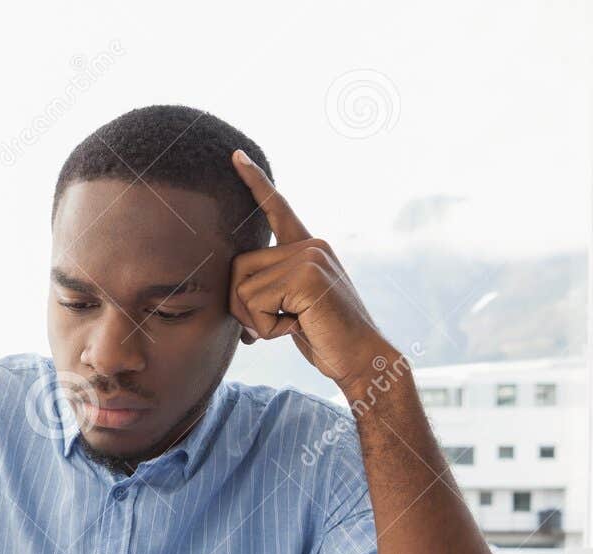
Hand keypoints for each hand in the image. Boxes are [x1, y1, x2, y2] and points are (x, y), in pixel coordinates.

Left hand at [229, 150, 398, 394]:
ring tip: (293, 325)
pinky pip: (255, 303)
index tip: (235, 156)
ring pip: (242, 289)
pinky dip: (267, 328)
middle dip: (244, 308)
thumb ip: (269, 290)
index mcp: (307, 247)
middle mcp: (310, 244)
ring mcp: (310, 256)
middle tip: (278, 324)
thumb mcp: (291, 308)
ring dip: (256, 321)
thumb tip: (231, 294)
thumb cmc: (324, 338)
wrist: (361, 358)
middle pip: (238, 267)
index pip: (277, 209)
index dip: (255, 183)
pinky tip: (299, 328)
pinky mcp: (307, 275)